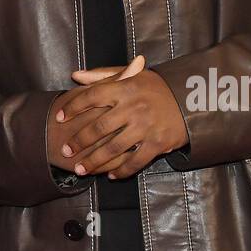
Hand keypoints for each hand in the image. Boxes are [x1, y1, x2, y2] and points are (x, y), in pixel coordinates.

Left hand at [55, 56, 188, 178]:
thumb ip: (102, 76)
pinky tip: (110, 175)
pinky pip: (135, 161)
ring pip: (113, 148)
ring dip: (94, 161)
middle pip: (98, 127)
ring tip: (81, 169)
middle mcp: (133, 107)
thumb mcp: (132, 75)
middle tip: (65, 150)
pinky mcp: (158, 143)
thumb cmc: (155, 87)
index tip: (58, 117)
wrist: (192, 98)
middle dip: (79, 141)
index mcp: (125, 88)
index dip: (72, 106)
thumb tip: (74, 76)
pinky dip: (121, 170)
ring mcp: (146, 126)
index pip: (92, 96)